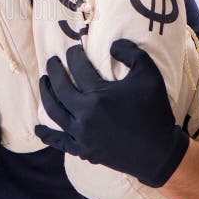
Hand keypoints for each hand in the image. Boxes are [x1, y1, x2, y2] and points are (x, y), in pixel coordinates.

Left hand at [35, 39, 188, 187]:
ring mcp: (82, 134)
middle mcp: (85, 114)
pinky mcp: (83, 150)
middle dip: (54, 71)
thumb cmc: (155, 111)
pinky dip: (47, 135)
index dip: (73, 56)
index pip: (78, 68)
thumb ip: (131, 53)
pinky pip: (59, 141)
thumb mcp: (150, 74)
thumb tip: (111, 45)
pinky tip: (38, 127)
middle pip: (60, 88)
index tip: (72, 50)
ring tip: (43, 82)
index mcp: (98, 94)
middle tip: (51, 61)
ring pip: (54, 111)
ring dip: (46, 94)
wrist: (160, 152)